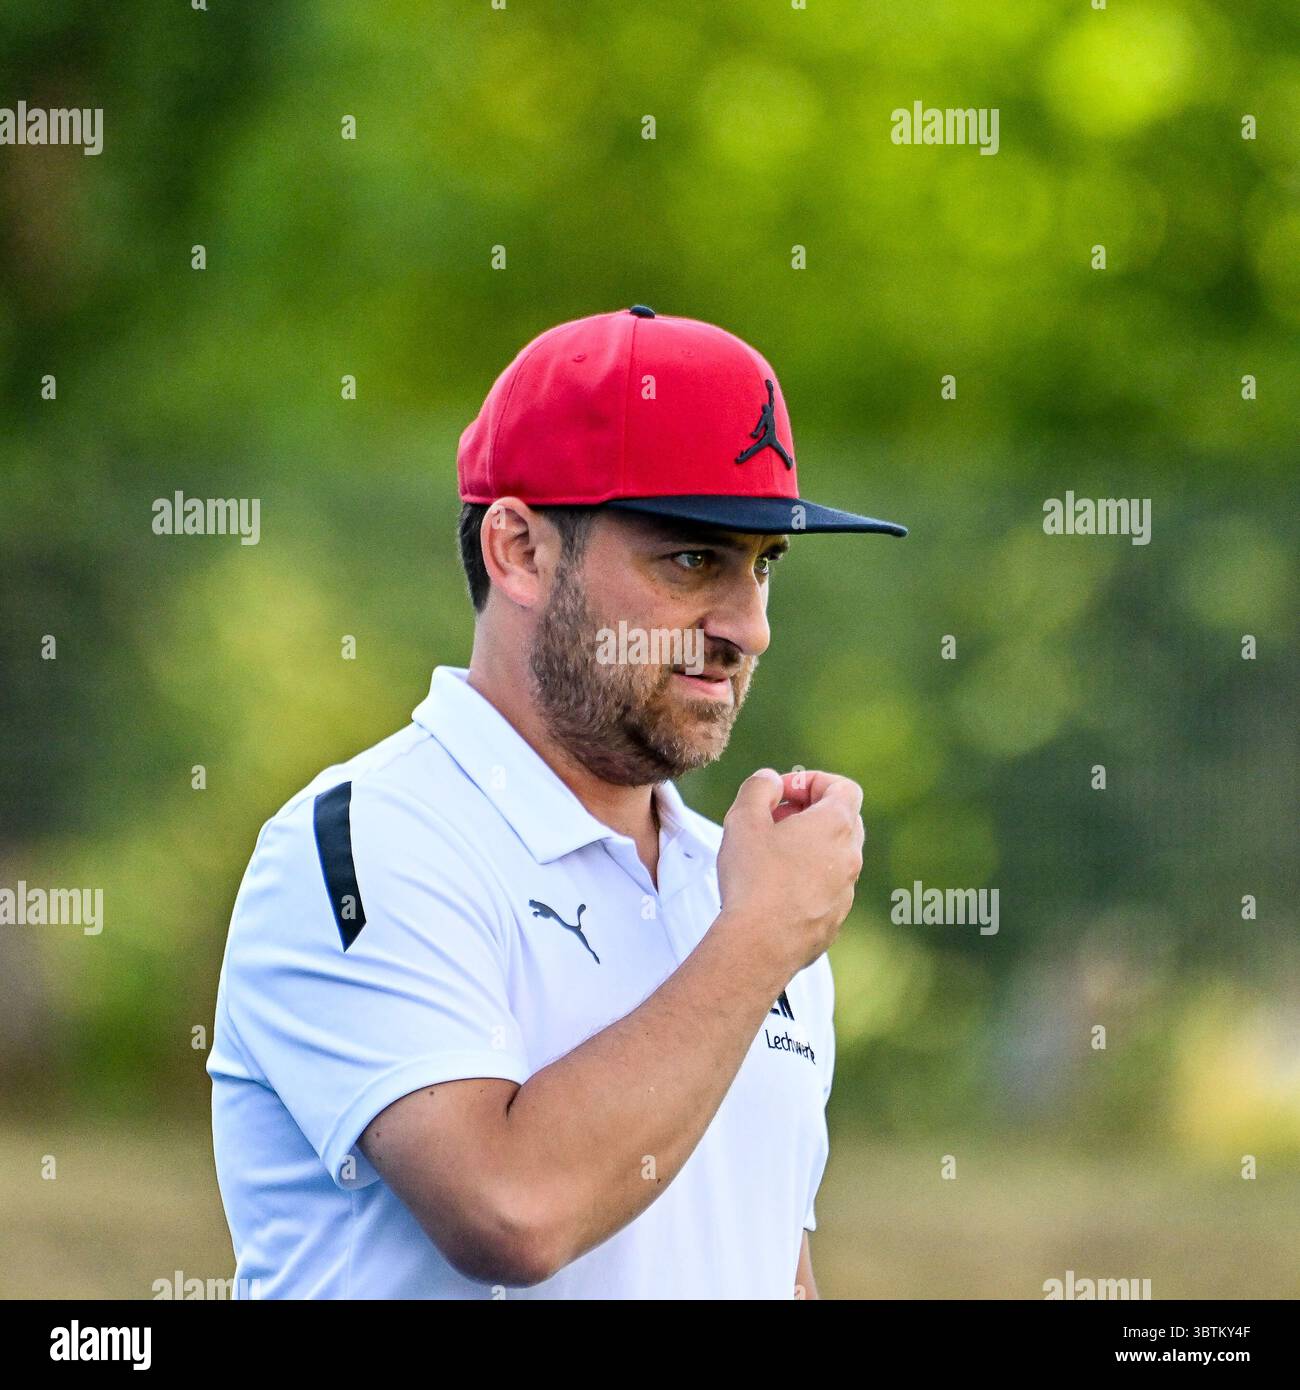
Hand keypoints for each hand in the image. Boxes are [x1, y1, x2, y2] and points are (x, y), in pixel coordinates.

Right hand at [716, 767, 864, 977]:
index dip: (812, 781)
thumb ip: (759, 787)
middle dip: (809, 813)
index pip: (843, 787)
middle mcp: (850, 858)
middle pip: (842, 820)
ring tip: (769, 856)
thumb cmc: (754, 879)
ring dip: (807, 848)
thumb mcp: (744, 818)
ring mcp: (846, 892)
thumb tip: (771, 780)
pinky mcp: (834, 921)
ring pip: (834, 857)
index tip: (782, 793)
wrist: (760, 945)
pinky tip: (773, 891)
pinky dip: (806, 881)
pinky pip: (826, 890)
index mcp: (836, 826)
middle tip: (775, 820)